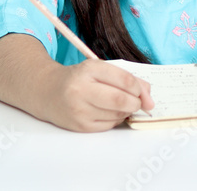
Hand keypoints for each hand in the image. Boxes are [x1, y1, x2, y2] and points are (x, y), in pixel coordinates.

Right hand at [35, 59, 155, 132]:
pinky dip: (116, 119)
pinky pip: (108, 125)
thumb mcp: (101, 70)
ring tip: (121, 104)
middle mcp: (81, 90)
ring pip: (117, 114)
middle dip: (136, 103)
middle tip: (138, 102)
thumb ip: (127, 78)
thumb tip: (149, 96)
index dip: (139, 88)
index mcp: (89, 70)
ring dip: (126, 111)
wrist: (48, 92)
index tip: (142, 92)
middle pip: (121, 100)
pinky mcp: (79, 126)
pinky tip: (110, 112)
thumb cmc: (80, 78)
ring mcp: (79, 110)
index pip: (125, 80)